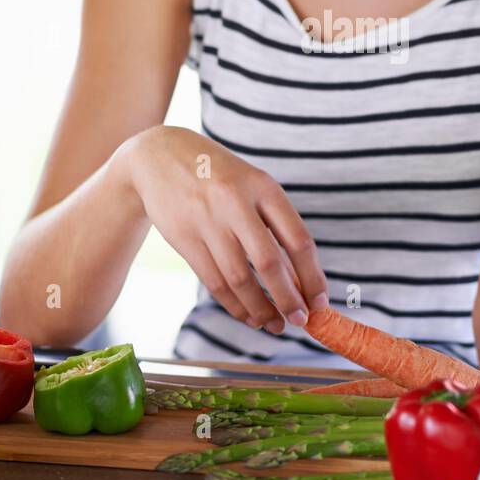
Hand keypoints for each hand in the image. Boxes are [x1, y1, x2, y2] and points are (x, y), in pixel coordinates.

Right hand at [121, 125, 327, 333]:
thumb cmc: (219, 176)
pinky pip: (214, 281)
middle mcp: (236, 202)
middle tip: (300, 321)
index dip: (312, 276)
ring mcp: (207, 221)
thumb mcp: (251, 185)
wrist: (159, 155)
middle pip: (269, 264)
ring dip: (260, 309)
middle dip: (288, 299)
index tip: (320, 302)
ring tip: (275, 324)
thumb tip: (299, 280)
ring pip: (239, 279)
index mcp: (263, 187)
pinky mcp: (183, 238)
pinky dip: (234, 304)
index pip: (298, 240)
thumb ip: (274, 225)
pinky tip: (247, 315)